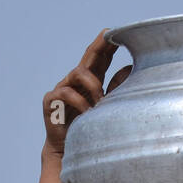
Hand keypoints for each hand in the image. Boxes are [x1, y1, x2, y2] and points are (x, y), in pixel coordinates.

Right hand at [42, 28, 131, 159]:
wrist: (67, 150)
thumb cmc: (88, 128)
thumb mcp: (107, 107)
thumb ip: (116, 88)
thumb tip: (130, 68)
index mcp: (90, 80)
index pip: (101, 57)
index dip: (108, 44)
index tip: (120, 32)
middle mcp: (76, 80)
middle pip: (89, 56)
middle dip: (100, 45)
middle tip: (109, 35)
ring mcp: (62, 88)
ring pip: (79, 72)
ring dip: (93, 85)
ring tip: (100, 102)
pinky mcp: (51, 101)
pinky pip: (66, 93)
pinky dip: (79, 102)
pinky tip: (86, 112)